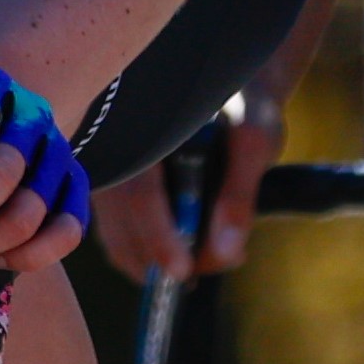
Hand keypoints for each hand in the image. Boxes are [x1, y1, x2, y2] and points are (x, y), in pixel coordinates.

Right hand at [92, 99, 283, 282]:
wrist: (230, 93)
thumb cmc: (245, 111)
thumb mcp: (254, 144)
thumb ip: (239, 197)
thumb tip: (226, 254)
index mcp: (144, 129)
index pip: (140, 195)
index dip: (159, 238)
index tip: (184, 271)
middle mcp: (115, 150)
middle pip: (123, 225)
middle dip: (163, 263)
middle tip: (208, 271)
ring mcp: (109, 173)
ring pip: (117, 238)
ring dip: (156, 265)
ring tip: (206, 259)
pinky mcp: (112, 192)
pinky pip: (120, 235)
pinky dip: (148, 255)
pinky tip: (185, 252)